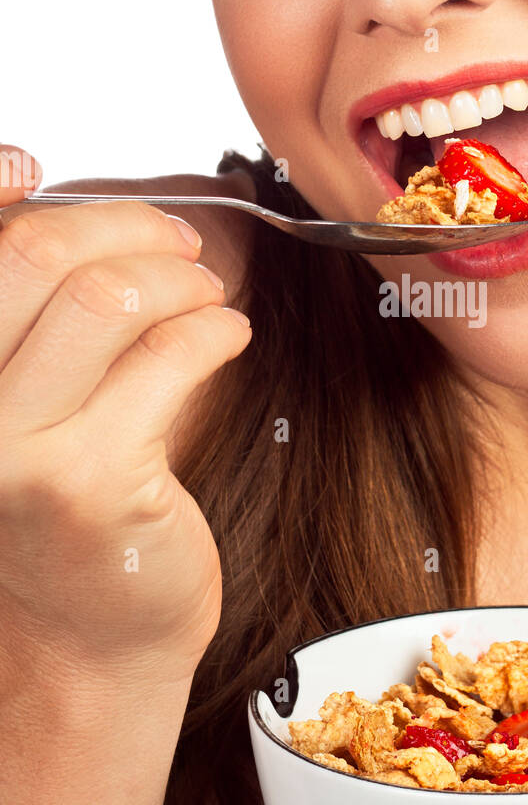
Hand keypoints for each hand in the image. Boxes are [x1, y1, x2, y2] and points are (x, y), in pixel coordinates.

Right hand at [0, 146, 251, 685]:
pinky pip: (169, 356)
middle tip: (177, 240)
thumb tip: (33, 182)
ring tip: (204, 293)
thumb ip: (24, 314)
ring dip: (178, 277)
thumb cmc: (57, 505)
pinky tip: (228, 335)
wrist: (85, 638)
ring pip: (106, 296)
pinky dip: (215, 327)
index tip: (29, 166)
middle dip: (124, 227)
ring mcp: (10, 449)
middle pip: (33, 253)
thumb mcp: (16, 406)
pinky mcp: (89, 481)